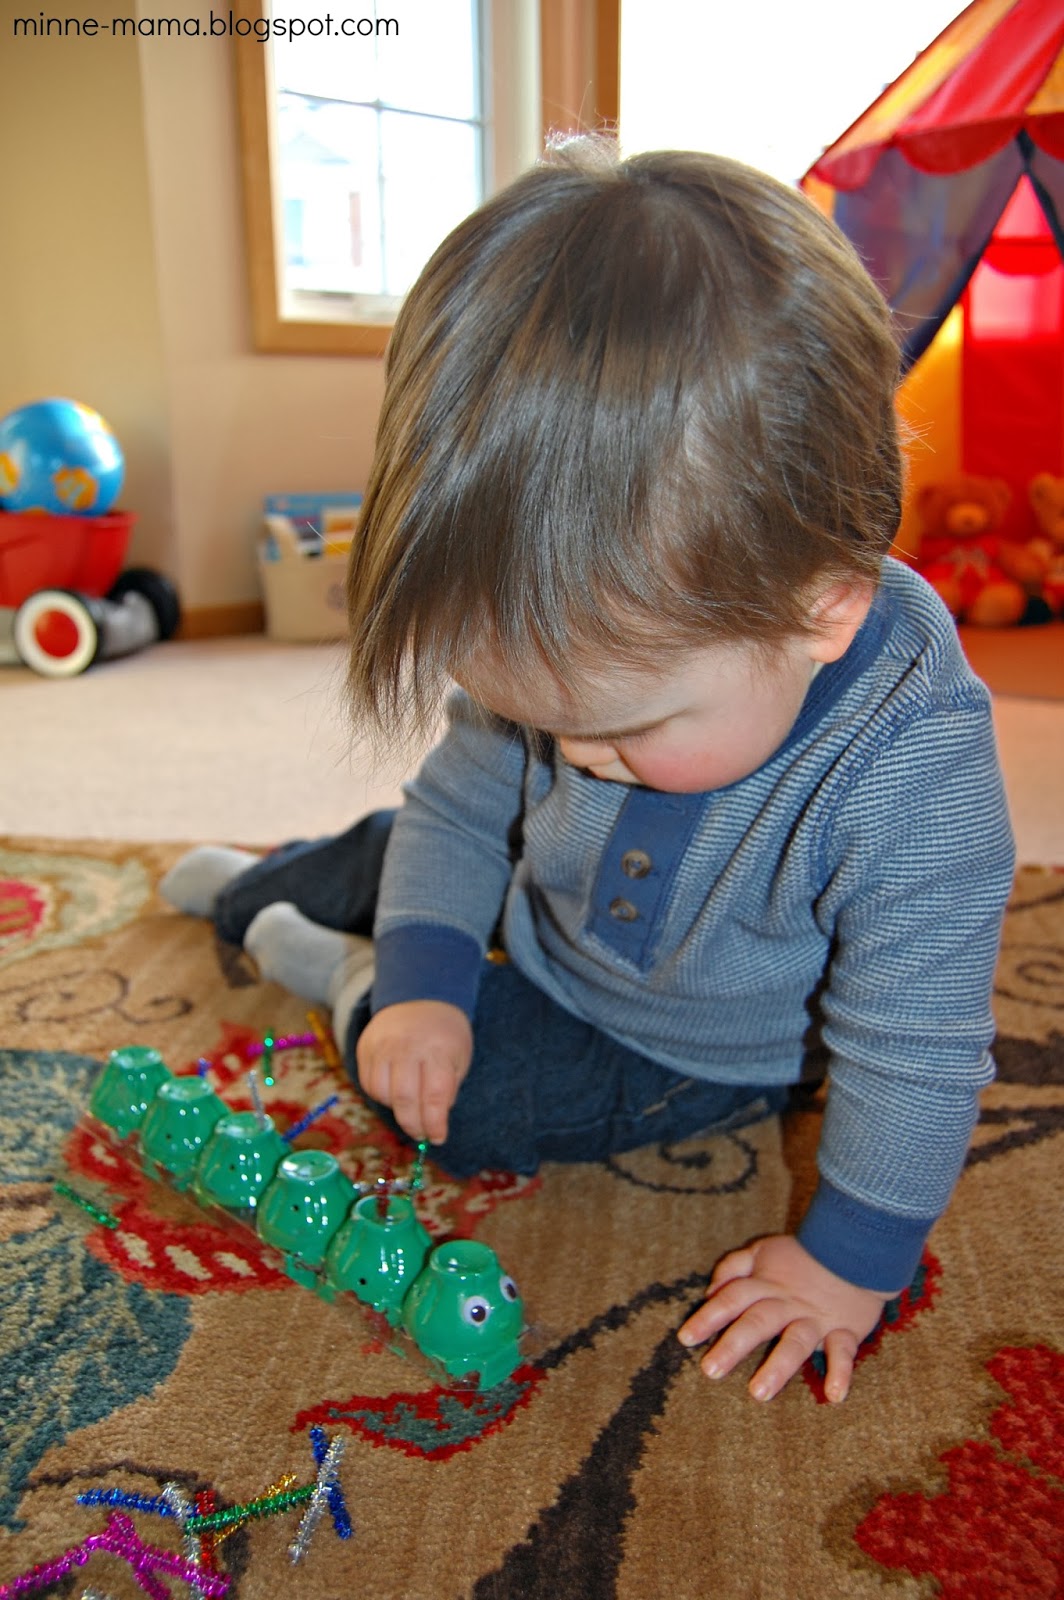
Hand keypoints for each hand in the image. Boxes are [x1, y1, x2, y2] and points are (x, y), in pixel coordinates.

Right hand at [355, 1000, 472, 1144]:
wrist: (420, 998)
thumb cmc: (445, 1034)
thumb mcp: (459, 1058)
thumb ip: (448, 1089)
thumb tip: (433, 1121)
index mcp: (438, 1050)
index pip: (435, 1096)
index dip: (435, 1123)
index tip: (439, 1137)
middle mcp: (407, 1047)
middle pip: (404, 1099)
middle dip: (413, 1125)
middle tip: (421, 1134)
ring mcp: (382, 1046)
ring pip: (381, 1093)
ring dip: (396, 1109)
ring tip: (409, 1106)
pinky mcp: (365, 1046)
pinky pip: (368, 1083)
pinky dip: (381, 1095)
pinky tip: (394, 1091)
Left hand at [677, 1234, 889, 1403]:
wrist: (856, 1248)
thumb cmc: (803, 1255)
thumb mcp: (763, 1250)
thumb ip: (734, 1268)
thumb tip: (710, 1292)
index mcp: (766, 1284)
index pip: (732, 1298)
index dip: (709, 1316)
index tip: (685, 1338)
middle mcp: (787, 1303)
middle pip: (757, 1321)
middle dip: (733, 1345)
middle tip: (710, 1370)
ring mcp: (816, 1318)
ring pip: (795, 1341)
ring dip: (778, 1366)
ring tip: (759, 1393)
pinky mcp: (845, 1329)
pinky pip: (844, 1351)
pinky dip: (841, 1372)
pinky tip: (834, 1395)